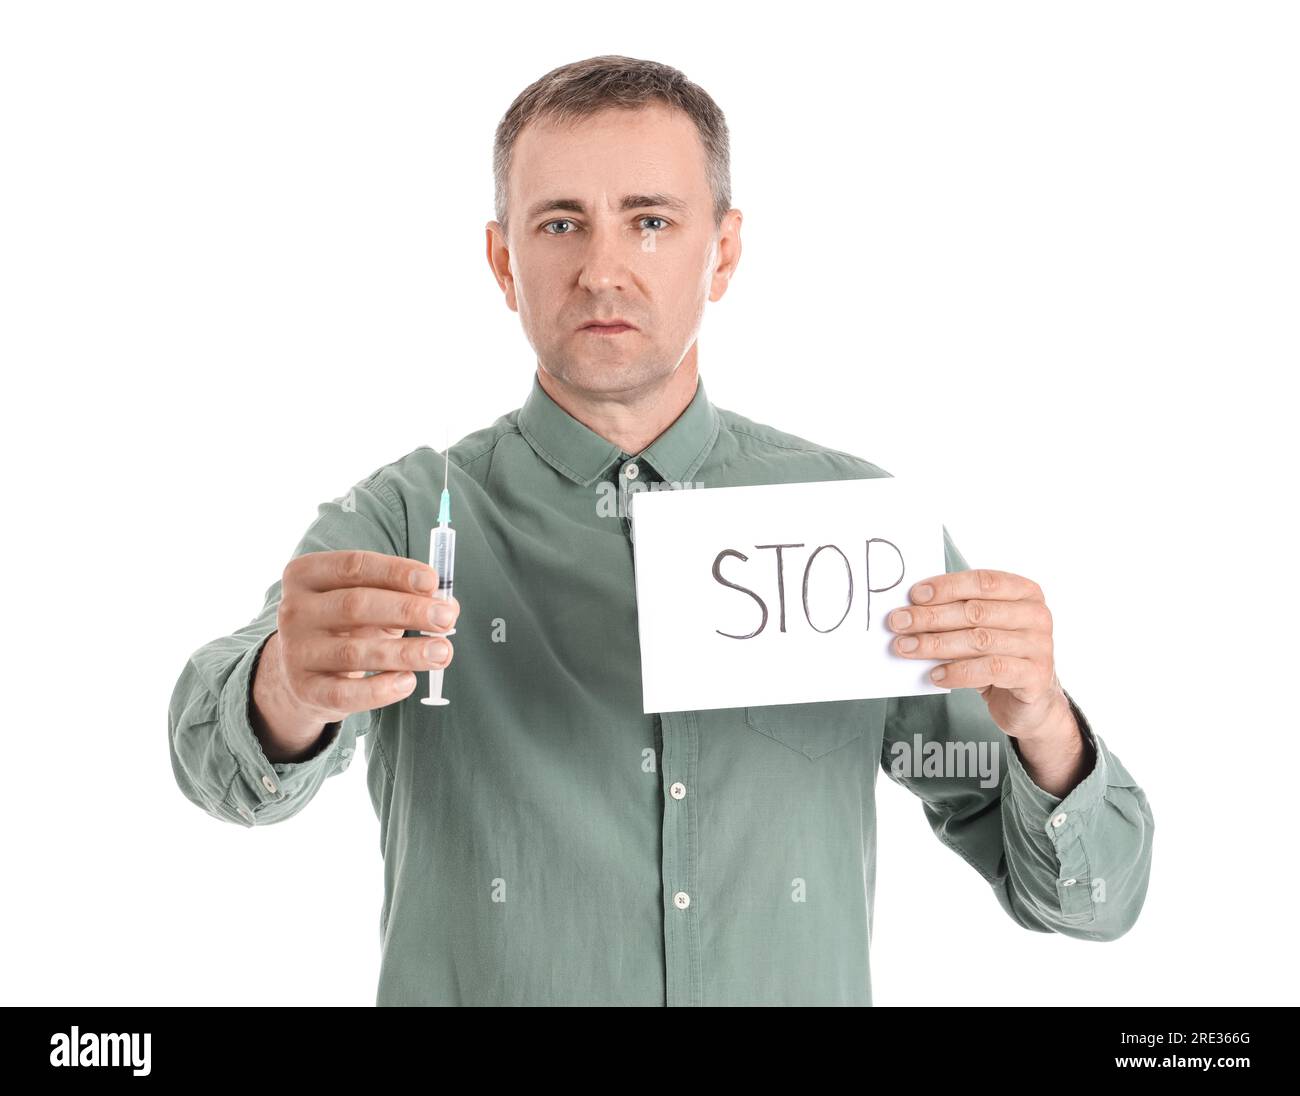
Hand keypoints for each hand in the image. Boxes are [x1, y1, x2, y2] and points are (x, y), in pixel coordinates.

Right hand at [270, 549, 459, 725]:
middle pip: (355, 605)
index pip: (354, 566)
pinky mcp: (305, 691)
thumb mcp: (369, 600)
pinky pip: (346, 693)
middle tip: (446, 618)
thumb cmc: (347, 626)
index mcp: (306, 574)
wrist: (304, 673)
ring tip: (442, 652)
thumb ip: (405, 596)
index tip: (433, 581)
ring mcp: (295, 652)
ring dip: (405, 653)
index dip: (396, 572)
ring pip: (354, 653)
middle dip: (408, 611)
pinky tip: (409, 682)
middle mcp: (293, 610)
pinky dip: (381, 690)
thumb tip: (448, 605)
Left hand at [887, 568, 1067, 742]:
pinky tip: (935, 675)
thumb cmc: (1000, 655)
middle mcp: (1037, 615)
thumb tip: (912, 608)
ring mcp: (1039, 646)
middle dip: (931, 617)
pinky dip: (958, 672)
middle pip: (976, 611)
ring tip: (907, 647)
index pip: (983, 581)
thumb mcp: (984, 627)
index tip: (915, 595)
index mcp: (1025, 592)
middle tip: (898, 622)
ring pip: (979, 640)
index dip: (947, 586)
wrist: (1030, 702)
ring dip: (935, 644)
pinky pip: (990, 670)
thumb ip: (960, 613)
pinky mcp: (1035, 676)